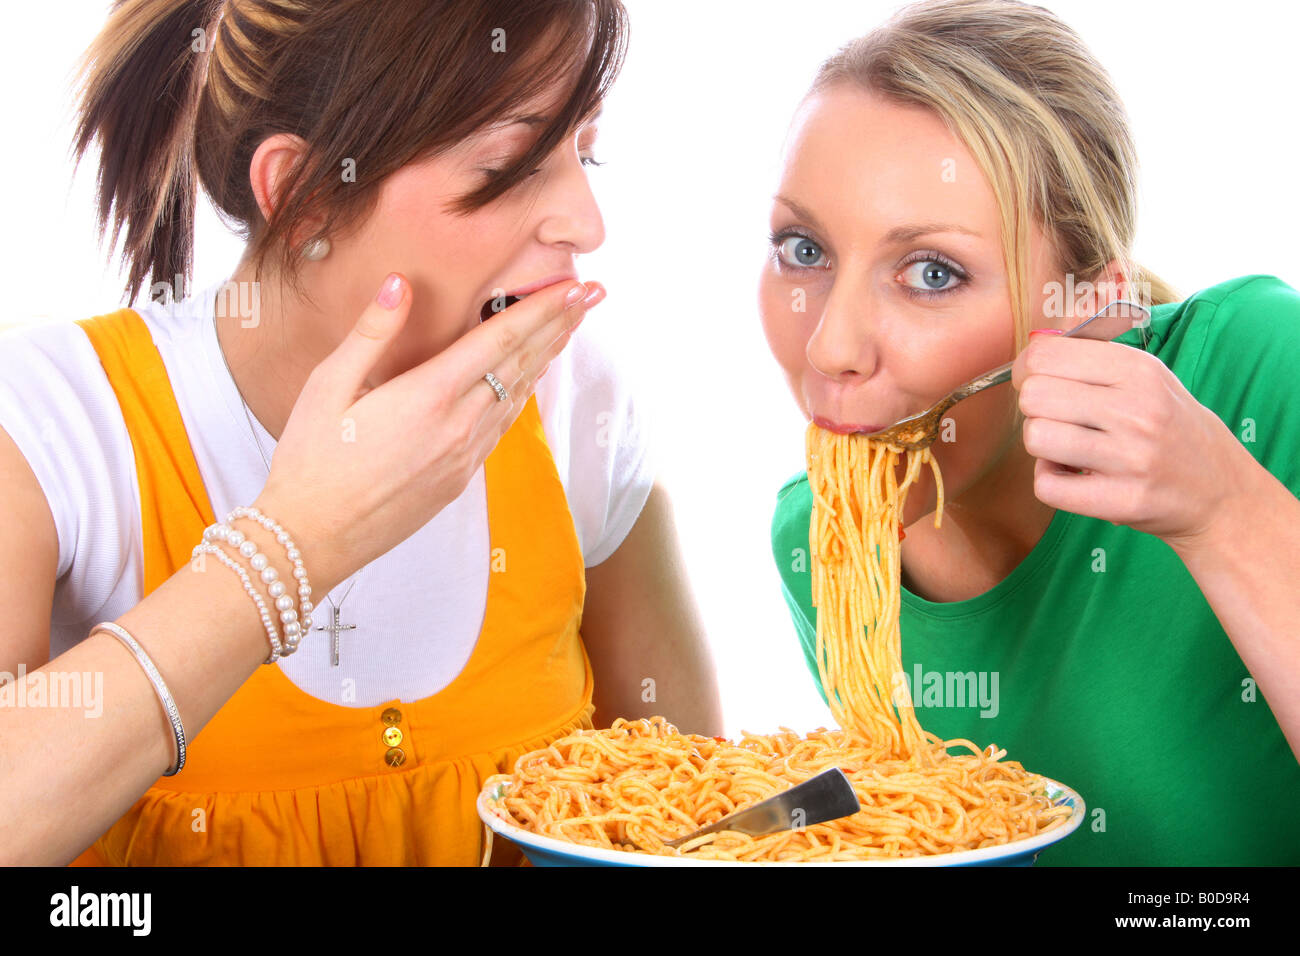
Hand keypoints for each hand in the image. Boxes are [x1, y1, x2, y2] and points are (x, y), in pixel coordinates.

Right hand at [255, 272, 604, 592]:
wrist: (312, 539)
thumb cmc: (310, 460)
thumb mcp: (328, 387)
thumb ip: (370, 333)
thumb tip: (399, 284)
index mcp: (429, 395)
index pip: (501, 339)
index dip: (542, 309)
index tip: (576, 285)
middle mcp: (459, 426)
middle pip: (522, 364)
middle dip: (560, 325)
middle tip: (594, 295)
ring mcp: (464, 456)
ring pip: (518, 396)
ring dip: (545, 357)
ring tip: (569, 327)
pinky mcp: (459, 478)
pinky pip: (502, 426)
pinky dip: (522, 393)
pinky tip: (528, 379)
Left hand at [1010, 330, 1253, 546]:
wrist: (1222, 491)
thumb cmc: (1169, 427)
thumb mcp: (1147, 376)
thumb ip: (1091, 355)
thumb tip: (1033, 345)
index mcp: (1139, 370)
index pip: (1045, 355)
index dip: (1028, 371)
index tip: (1040, 384)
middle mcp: (1137, 409)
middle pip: (1034, 396)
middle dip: (1035, 410)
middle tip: (1058, 420)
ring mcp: (1132, 458)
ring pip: (1036, 438)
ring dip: (1043, 447)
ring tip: (1070, 449)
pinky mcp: (1122, 501)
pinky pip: (1046, 486)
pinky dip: (1050, 482)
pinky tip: (1074, 477)